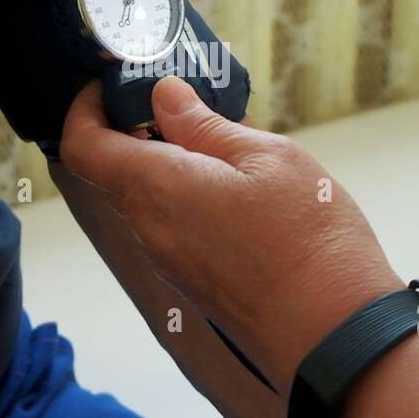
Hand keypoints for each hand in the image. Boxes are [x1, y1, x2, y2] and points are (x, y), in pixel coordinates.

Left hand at [60, 78, 400, 391]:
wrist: (335, 333)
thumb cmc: (308, 241)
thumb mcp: (267, 158)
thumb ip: (205, 126)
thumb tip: (165, 97)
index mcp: (157, 187)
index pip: (83, 145)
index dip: (86, 108)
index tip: (112, 85)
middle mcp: (150, 228)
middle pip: (116, 169)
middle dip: (141, 128)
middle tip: (189, 103)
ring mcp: (170, 260)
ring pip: (149, 197)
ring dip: (173, 164)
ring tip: (230, 143)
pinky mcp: (193, 280)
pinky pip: (173, 225)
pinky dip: (190, 195)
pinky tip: (241, 187)